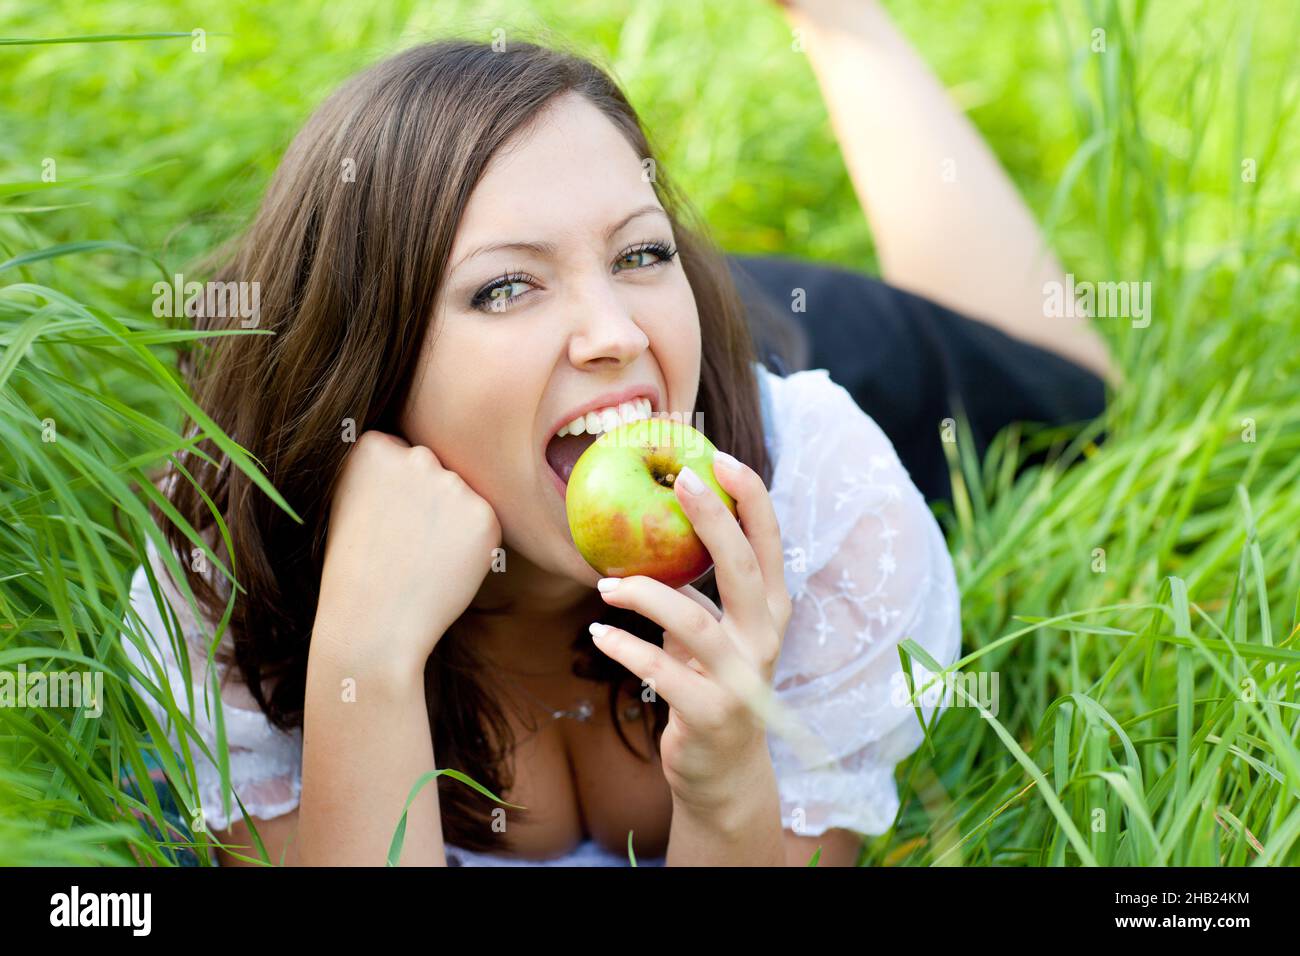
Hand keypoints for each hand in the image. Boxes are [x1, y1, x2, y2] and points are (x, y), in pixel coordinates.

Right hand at [314, 430, 501, 677]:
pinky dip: (471, 545)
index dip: (394, 494)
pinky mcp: (484, 515)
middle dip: (427, 501)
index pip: (400, 456)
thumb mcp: (352, 502)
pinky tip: (442, 566)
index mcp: (373, 447)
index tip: (379, 522)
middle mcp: (416, 456)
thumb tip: (430, 458)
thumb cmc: (357, 569)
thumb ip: (386, 472)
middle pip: (435, 471)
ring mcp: (452, 484)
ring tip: (420, 557)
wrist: (372, 624)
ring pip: (461, 496)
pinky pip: (483, 523)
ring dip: (451, 521)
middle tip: (402, 544)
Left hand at [587, 451, 792, 814]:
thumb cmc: (711, 681)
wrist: (725, 770)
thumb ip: (699, 586)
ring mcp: (742, 678)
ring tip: (605, 584)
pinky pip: (659, 670)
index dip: (751, 497)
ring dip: (642, 593)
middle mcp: (766, 638)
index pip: (769, 542)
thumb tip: (656, 519)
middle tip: (677, 481)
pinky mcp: (711, 713)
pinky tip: (600, 631)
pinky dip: (624, 646)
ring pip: (692, 619)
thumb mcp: (715, 629)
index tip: (719, 458)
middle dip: (713, 518)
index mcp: (771, 609)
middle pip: (743, 567)